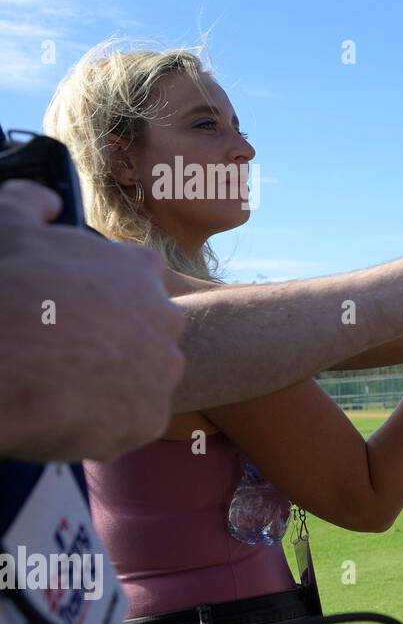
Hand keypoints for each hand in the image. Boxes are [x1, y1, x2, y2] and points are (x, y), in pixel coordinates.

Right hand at [0, 179, 185, 460]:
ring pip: (143, 377)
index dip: (105, 293)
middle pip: (146, 330)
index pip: (139, 277)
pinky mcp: (151, 418)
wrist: (0, 359)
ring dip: (113, 382)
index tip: (77, 305)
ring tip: (64, 385)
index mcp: (140, 269)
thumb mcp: (10, 226)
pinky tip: (70, 415)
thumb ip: (34, 203)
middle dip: (116, 339)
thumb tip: (50, 201)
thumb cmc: (6, 288)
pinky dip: (106, 422)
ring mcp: (163, 371)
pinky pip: (131, 421)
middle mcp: (165, 318)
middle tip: (69, 350)